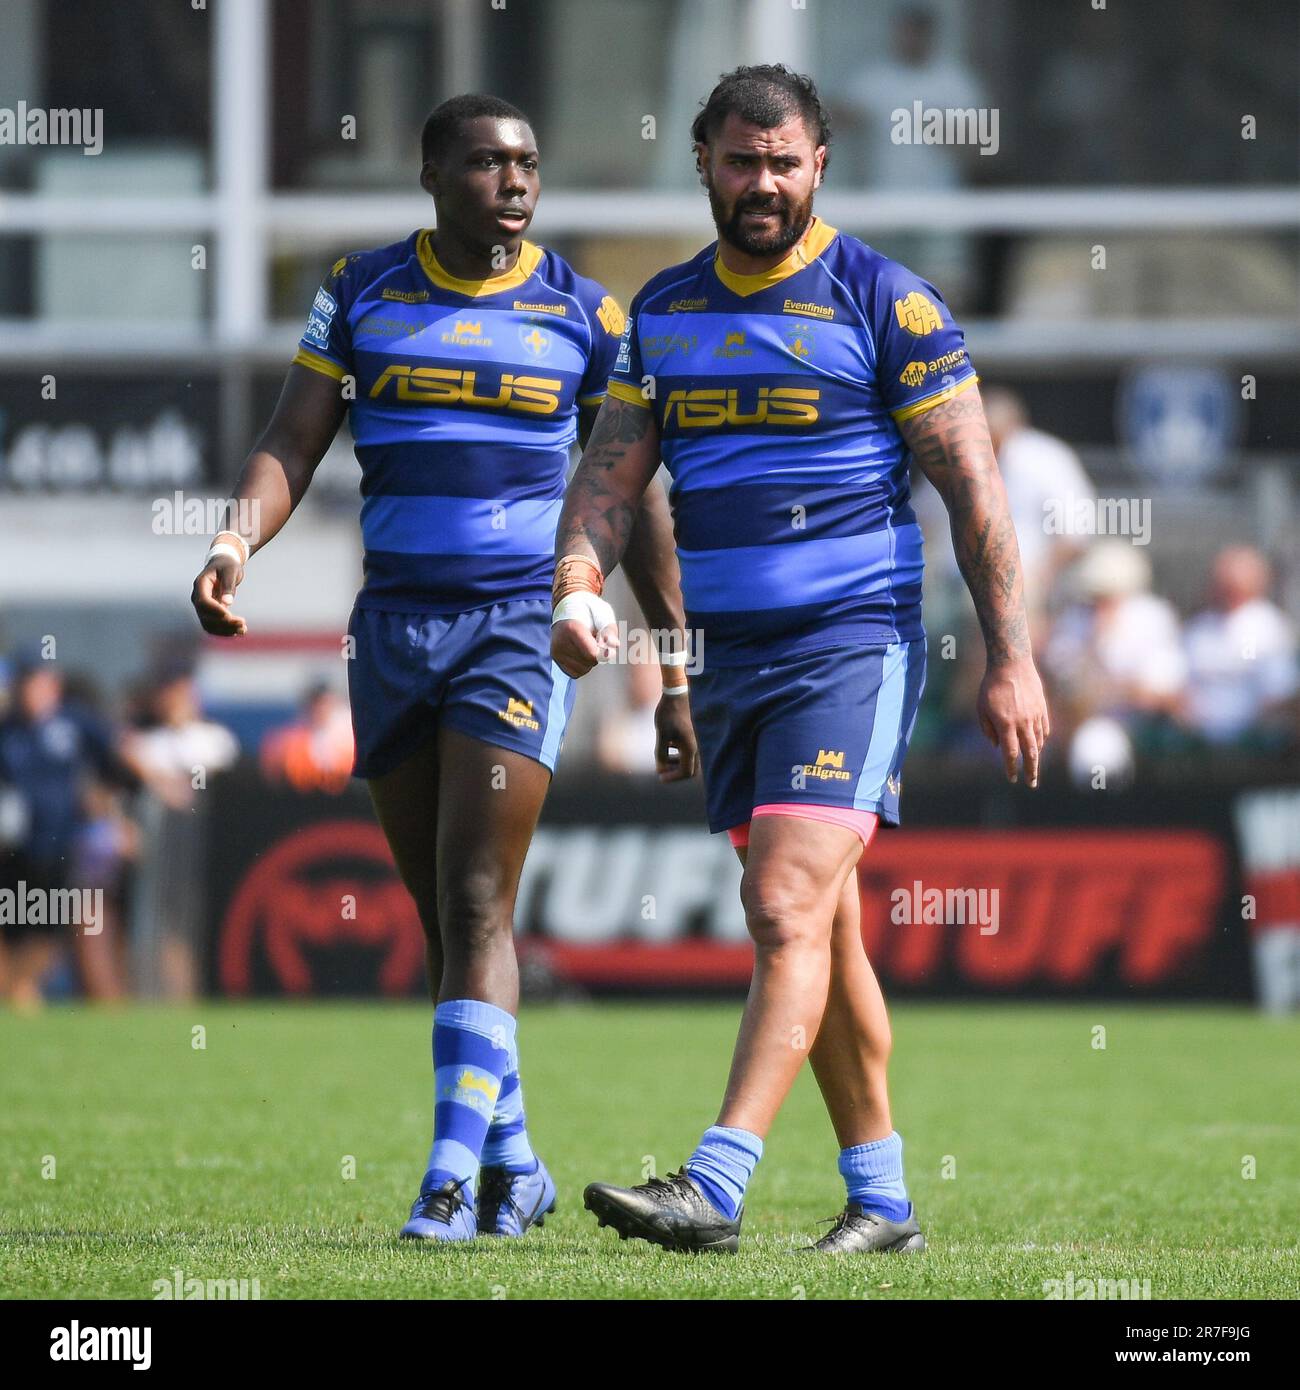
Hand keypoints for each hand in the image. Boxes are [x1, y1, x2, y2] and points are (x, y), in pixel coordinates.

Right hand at [191, 558, 246, 636]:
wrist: (223, 564)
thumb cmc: (227, 565)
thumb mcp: (230, 571)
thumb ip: (228, 585)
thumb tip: (227, 603)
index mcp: (200, 584)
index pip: (203, 602)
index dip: (215, 610)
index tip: (229, 615)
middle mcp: (198, 597)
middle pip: (205, 615)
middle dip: (223, 622)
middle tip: (242, 623)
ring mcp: (202, 606)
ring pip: (208, 624)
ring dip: (224, 630)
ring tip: (243, 630)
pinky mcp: (209, 611)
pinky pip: (213, 625)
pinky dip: (224, 630)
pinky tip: (238, 631)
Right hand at [551, 617, 618, 677]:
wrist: (569, 608)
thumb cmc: (589, 611)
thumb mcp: (603, 616)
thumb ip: (610, 632)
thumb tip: (615, 645)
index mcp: (572, 629)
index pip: (593, 654)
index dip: (604, 650)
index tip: (604, 640)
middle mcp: (560, 643)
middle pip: (590, 662)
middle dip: (597, 653)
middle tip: (593, 638)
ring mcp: (556, 653)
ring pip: (584, 669)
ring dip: (590, 659)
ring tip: (586, 643)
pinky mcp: (556, 660)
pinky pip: (576, 673)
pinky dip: (583, 665)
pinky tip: (580, 651)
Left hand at [653, 691, 697, 781]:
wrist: (679, 692)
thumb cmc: (669, 712)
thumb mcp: (662, 734)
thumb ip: (661, 754)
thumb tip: (661, 770)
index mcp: (691, 747)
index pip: (685, 772)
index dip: (672, 777)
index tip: (660, 777)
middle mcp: (700, 745)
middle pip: (691, 769)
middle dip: (676, 771)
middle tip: (662, 769)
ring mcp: (701, 740)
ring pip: (692, 760)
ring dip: (678, 762)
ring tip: (665, 756)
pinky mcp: (699, 734)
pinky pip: (693, 750)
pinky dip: (682, 753)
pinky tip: (671, 744)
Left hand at [977, 656, 1050, 786]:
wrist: (1011, 664)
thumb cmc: (991, 686)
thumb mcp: (981, 708)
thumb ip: (989, 730)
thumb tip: (999, 746)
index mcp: (1006, 724)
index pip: (1010, 753)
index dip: (1011, 768)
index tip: (1012, 778)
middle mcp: (1023, 723)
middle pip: (1030, 753)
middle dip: (1031, 771)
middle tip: (1031, 783)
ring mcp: (1035, 715)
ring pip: (1039, 742)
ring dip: (1035, 755)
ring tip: (1032, 763)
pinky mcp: (1042, 708)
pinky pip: (1044, 729)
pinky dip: (1041, 739)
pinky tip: (1038, 743)